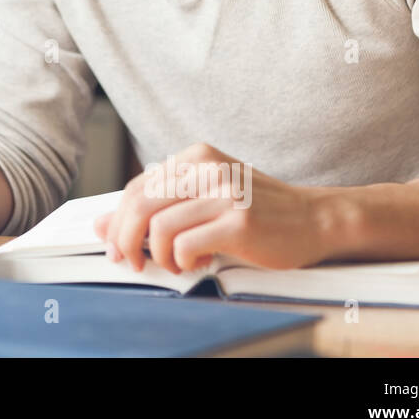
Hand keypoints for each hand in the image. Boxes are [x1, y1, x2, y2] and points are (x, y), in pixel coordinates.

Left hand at [92, 143, 338, 273]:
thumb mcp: (205, 196)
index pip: (137, 187)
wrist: (315, 218)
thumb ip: (158, 206)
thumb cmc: (257, 210)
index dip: (118, 220)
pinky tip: (199, 261)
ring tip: (177, 262)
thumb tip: (103, 225)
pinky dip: (182, 260)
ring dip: (159, 255)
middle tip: (132, 261)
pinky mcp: (240, 221)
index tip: (115, 245)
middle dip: (125, 240)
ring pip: (158, 227)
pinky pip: (184, 244)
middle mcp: (207, 168)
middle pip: (139, 204)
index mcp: (195, 156)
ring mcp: (225, 192)